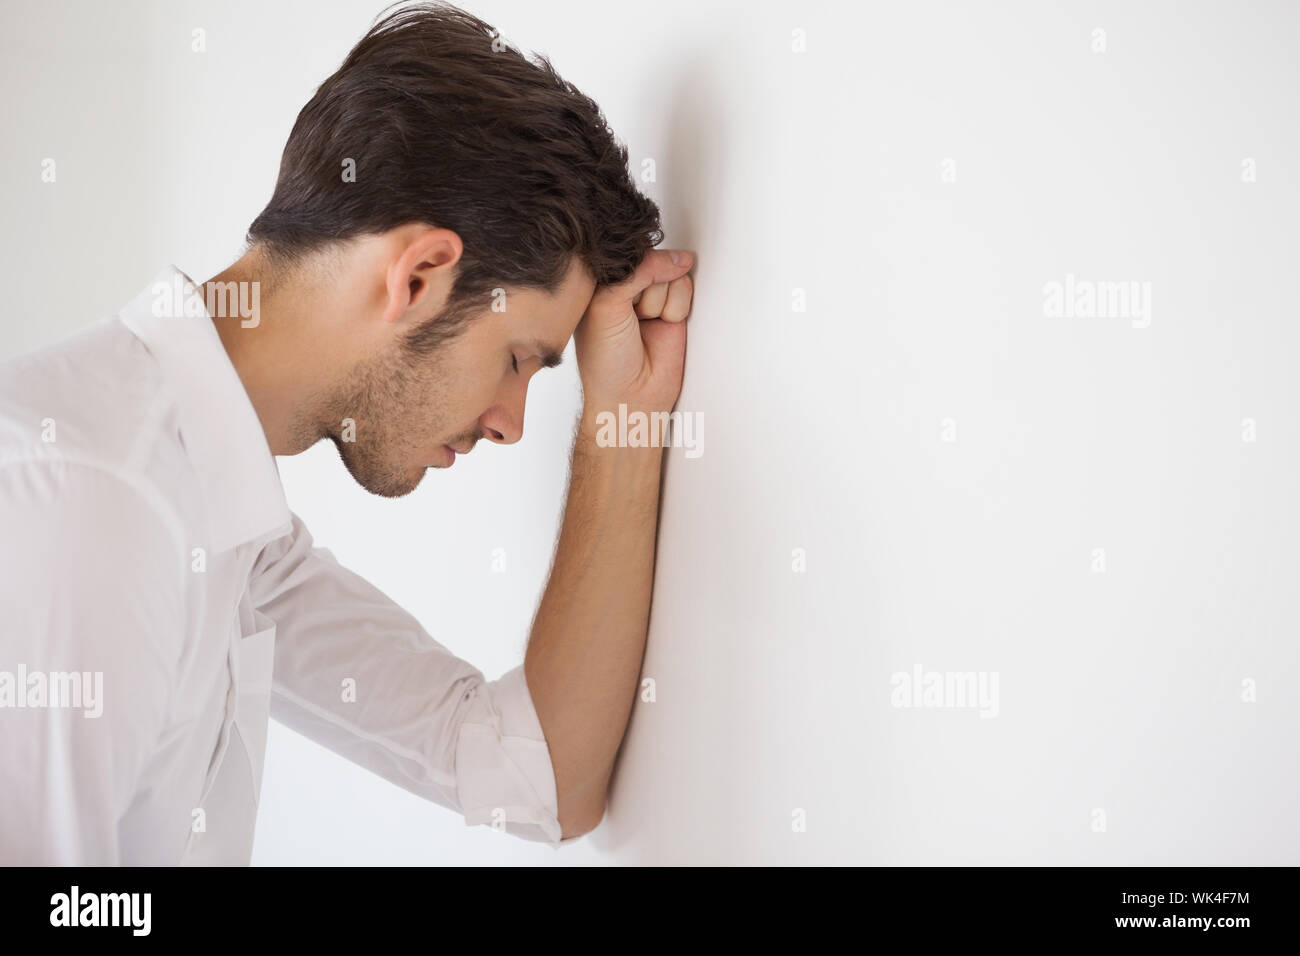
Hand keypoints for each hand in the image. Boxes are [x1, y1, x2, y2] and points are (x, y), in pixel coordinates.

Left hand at [574, 248, 693, 415]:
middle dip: (644, 288)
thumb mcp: (607, 305)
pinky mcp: (675, 308)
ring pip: (670, 272)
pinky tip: (663, 326)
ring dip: (660, 300)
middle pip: (650, 258)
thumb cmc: (607, 360)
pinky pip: (685, 288)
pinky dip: (676, 308)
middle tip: (632, 316)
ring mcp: (652, 297)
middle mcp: (627, 287)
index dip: (627, 265)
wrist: (632, 396)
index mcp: (599, 283)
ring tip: (646, 323)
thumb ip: (637, 272)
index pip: (621, 252)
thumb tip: (676, 258)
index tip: (619, 292)